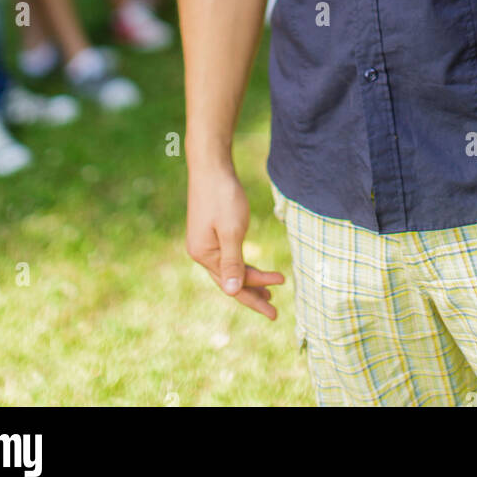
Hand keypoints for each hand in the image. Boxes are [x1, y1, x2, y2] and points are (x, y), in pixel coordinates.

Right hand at [186, 166, 284, 320]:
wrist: (211, 166)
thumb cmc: (223, 196)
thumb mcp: (232, 231)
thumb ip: (233, 263)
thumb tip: (233, 293)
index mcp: (204, 255)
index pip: (232, 285)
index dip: (254, 297)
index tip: (275, 309)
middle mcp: (201, 253)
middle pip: (230, 281)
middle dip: (253, 294)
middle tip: (274, 310)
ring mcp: (204, 243)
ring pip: (230, 269)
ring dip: (250, 280)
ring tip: (270, 292)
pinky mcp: (210, 233)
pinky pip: (228, 256)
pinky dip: (243, 264)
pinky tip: (254, 269)